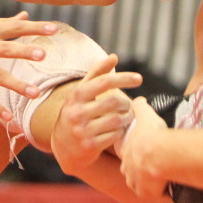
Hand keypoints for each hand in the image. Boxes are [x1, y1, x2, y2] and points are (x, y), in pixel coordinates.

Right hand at [0, 12, 57, 121]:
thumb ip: (3, 23)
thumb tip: (25, 16)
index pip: (14, 27)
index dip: (34, 27)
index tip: (55, 29)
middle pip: (6, 49)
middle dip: (24, 52)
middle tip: (43, 55)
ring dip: (16, 85)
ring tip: (35, 93)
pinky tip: (9, 117)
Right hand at [50, 54, 141, 171]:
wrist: (64, 146)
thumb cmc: (77, 112)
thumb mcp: (81, 93)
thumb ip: (96, 73)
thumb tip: (114, 56)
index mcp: (76, 96)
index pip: (104, 81)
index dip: (124, 78)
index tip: (139, 79)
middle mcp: (77, 112)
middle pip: (113, 102)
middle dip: (126, 103)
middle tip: (128, 105)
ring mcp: (82, 130)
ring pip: (116, 120)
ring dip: (126, 117)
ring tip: (127, 116)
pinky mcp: (89, 146)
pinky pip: (114, 136)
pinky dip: (120, 131)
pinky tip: (119, 129)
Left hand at [117, 96, 170, 198]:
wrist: (162, 154)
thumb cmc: (154, 135)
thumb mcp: (146, 117)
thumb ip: (140, 108)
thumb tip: (137, 100)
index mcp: (127, 153)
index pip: (127, 157)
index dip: (135, 156)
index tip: (144, 156)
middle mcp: (128, 170)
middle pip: (131, 173)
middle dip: (139, 173)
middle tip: (152, 169)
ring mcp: (136, 182)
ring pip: (140, 186)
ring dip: (148, 184)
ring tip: (161, 179)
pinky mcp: (147, 193)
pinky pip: (152, 195)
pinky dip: (159, 193)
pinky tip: (168, 187)